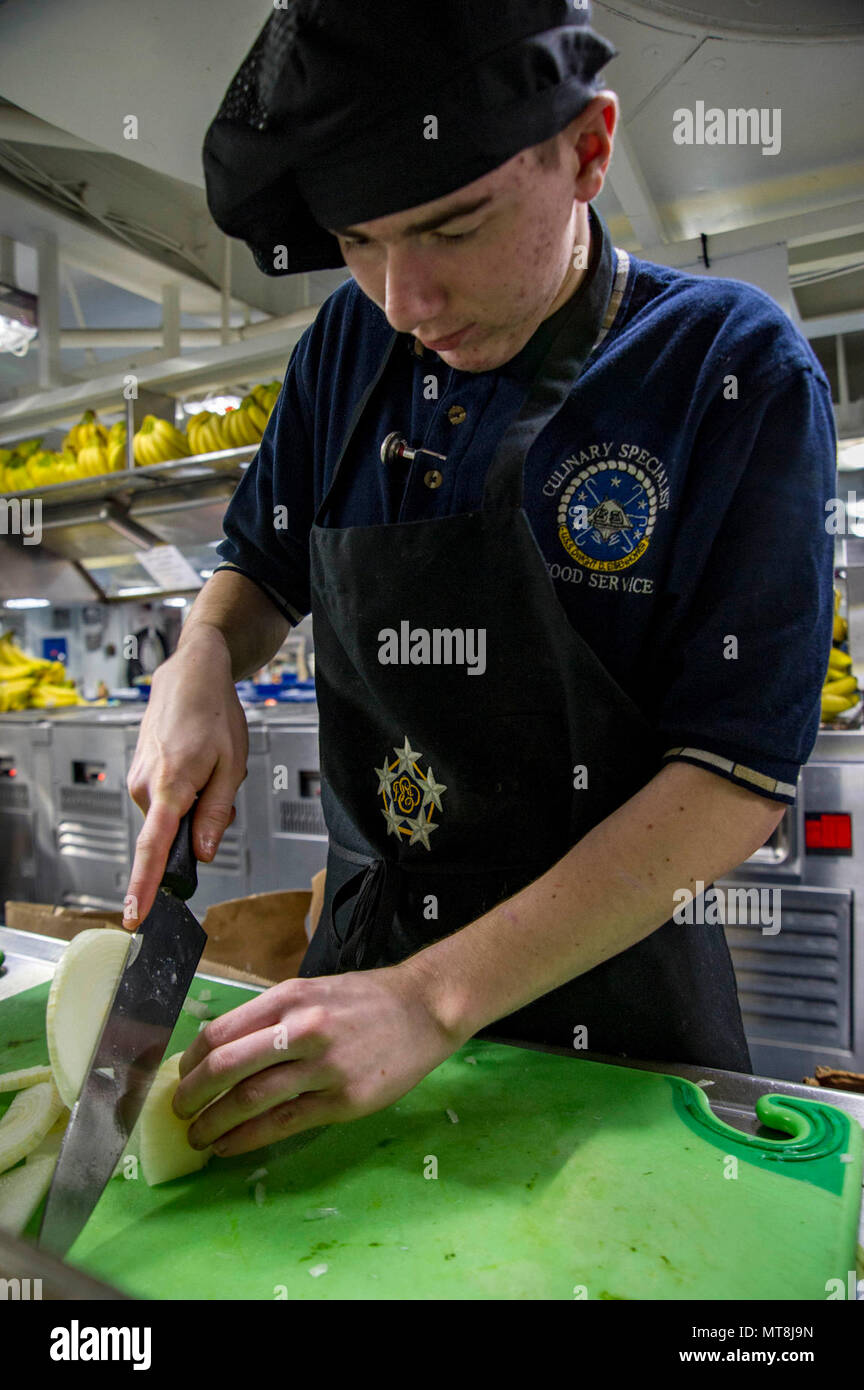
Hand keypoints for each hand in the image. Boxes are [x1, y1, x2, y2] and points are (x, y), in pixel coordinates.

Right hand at [123, 626, 248, 926]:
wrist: (190, 677)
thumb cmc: (214, 714)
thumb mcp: (231, 766)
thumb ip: (216, 813)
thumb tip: (203, 853)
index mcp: (170, 786)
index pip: (153, 848)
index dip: (144, 887)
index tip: (134, 916)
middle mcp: (145, 786)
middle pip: (170, 835)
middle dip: (199, 826)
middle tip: (221, 790)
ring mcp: (137, 780)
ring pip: (169, 818)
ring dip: (192, 807)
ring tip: (207, 768)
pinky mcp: (137, 775)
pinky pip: (163, 803)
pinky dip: (182, 796)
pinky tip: (194, 765)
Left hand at [172, 962, 465, 1156]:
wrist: (425, 1009)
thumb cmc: (364, 1000)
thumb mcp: (313, 991)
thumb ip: (272, 1018)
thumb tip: (222, 1053)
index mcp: (289, 998)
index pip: (221, 1032)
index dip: (192, 1061)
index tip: (182, 1077)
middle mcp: (302, 1028)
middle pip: (227, 1066)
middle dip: (193, 1095)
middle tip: (180, 1111)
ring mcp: (325, 1066)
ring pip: (251, 1099)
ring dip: (215, 1123)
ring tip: (199, 1137)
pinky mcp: (344, 1100)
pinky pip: (284, 1123)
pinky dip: (248, 1139)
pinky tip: (230, 1147)